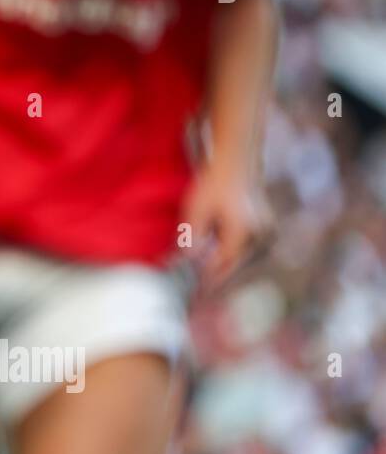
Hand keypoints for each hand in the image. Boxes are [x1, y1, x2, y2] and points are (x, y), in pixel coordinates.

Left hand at [183, 164, 271, 290]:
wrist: (237, 164)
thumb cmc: (214, 184)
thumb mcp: (196, 211)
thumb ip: (192, 238)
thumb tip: (187, 262)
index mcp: (243, 233)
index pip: (221, 264)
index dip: (205, 278)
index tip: (192, 289)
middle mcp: (260, 236)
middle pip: (233, 265)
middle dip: (214, 275)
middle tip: (197, 290)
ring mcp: (267, 233)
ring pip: (240, 259)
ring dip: (223, 266)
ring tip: (205, 277)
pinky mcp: (267, 230)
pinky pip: (246, 250)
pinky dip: (231, 255)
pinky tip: (216, 258)